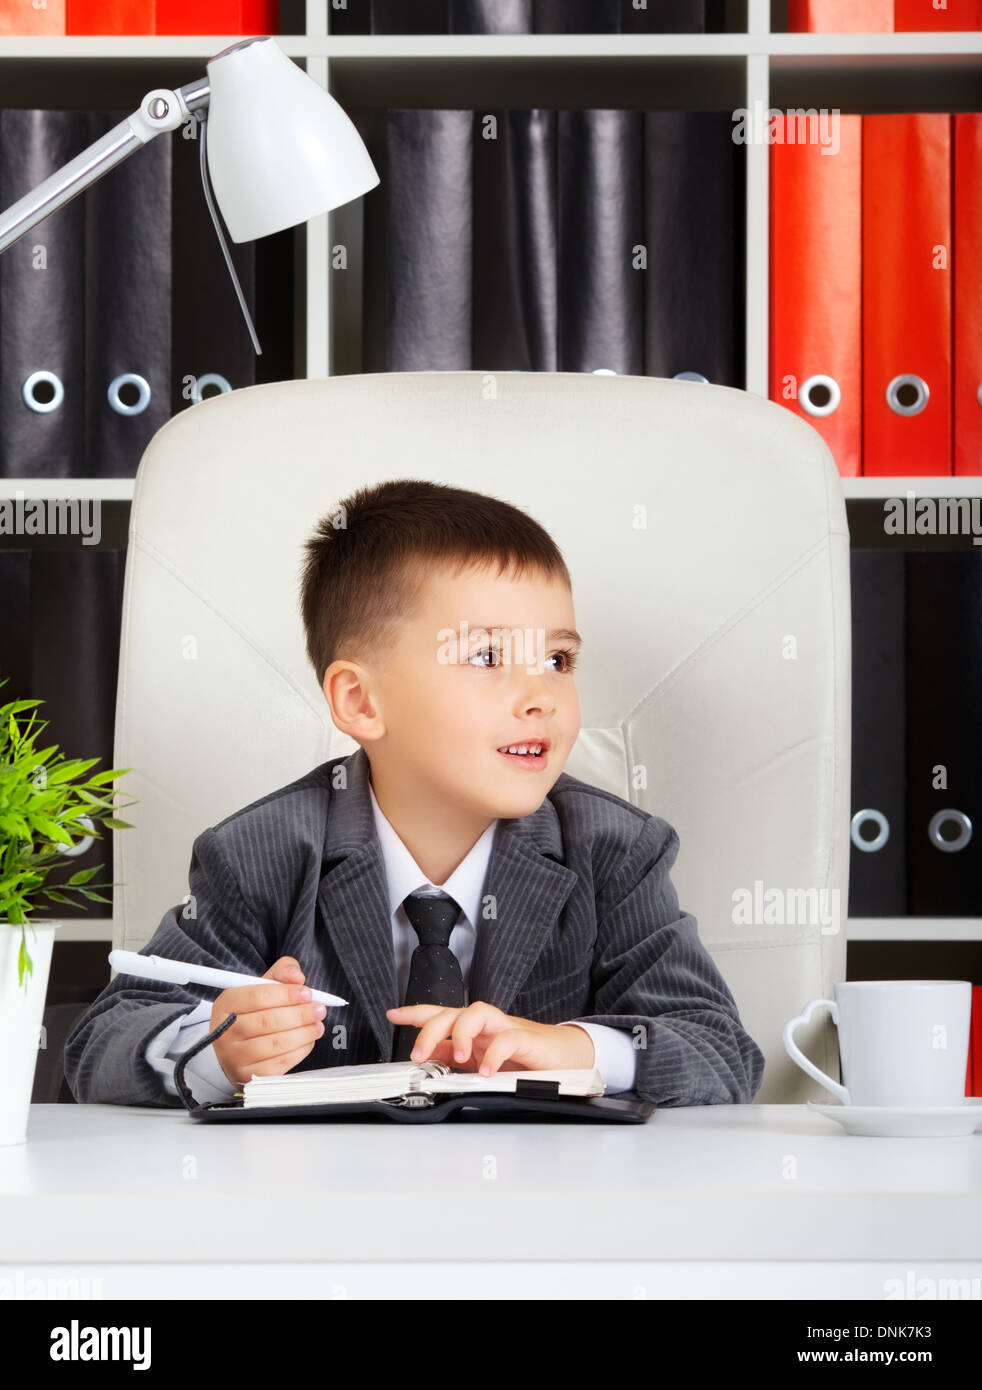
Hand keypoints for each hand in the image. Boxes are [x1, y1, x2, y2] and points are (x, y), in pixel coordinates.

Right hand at [210, 955, 326, 1085]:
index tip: (307, 993)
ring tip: (318, 1025)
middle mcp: (225, 1032)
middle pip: (269, 1021)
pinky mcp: (247, 1076)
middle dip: (300, 1014)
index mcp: (226, 1004)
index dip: (287, 994)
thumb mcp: (263, 986)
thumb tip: (297, 976)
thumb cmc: (255, 1012)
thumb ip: (282, 973)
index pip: (258, 996)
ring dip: (304, 1033)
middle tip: (319, 1009)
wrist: (238, 1047)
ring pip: (277, 1043)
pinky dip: (300, 1050)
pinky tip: (308, 1040)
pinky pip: (280, 1063)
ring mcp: (234, 1057)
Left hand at [385, 1001, 595, 1074]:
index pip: (441, 1014)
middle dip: (430, 1029)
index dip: (416, 1013)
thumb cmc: (528, 1058)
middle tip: (419, 1054)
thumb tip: (429, 1056)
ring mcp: (507, 1029)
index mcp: (474, 1031)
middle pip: (453, 1012)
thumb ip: (457, 1056)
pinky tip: (488, 1071)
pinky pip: (508, 1039)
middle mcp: (487, 1025)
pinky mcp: (528, 1040)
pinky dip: (495, 1054)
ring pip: (477, 1013)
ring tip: (457, 1056)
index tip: (393, 1014)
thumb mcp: (485, 1060)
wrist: (569, 1057)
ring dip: (461, 1032)